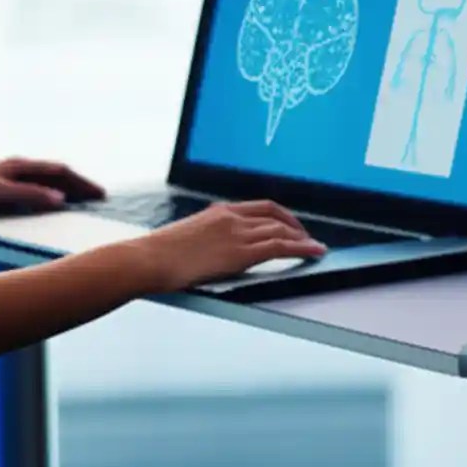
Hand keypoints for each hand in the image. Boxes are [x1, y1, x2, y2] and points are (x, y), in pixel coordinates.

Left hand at [0, 157, 105, 215]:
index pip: (60, 171)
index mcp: (19, 165)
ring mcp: (5, 176)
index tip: (100, 195)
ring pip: (43, 180)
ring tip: (78, 201)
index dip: (82, 183)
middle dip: (78, 185)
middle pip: (54, 174)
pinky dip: (46, 195)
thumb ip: (29, 196)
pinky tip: (44, 206)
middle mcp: (15, 167)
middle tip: (97, 199)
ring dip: (63, 189)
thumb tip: (61, 199)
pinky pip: (30, 188)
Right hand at [133, 200, 327, 292]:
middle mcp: (231, 217)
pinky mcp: (241, 252)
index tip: (288, 223)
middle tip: (307, 238)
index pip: (259, 207)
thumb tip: (212, 250)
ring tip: (315, 248)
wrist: (151, 259)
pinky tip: (314, 252)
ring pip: (281, 230)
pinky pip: (281, 246)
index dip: (279, 215)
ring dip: (303, 239)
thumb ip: (205, 238)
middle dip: (295, 226)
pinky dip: (302, 248)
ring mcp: (237, 233)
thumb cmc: (159, 254)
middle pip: (274, 215)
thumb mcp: (186, 236)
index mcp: (218, 211)